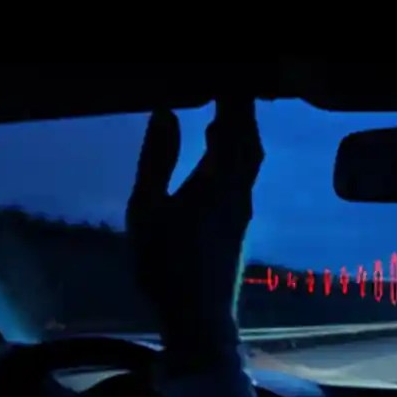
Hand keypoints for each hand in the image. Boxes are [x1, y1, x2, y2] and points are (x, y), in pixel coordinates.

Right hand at [127, 99, 263, 362]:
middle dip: (241, 112)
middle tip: (231, 89)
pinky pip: (244, 177)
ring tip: (224, 113)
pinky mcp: (240, 227)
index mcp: (219, 181)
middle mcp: (240, 192)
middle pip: (249, 141)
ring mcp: (244, 211)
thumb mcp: (147, 208)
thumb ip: (157, 159)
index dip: (233, 99)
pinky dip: (236, 155)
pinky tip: (220, 156)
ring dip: (240, 133)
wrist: (200, 318)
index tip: (228, 78)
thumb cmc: (166, 264)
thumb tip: (166, 113)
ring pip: (249, 161)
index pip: (233, 126)